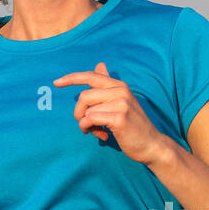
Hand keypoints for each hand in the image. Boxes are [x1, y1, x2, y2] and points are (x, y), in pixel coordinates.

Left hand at [52, 62, 169, 165]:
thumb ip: (108, 84)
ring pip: (86, 110)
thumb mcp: (121, 101)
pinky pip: (89, 119)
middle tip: (88, 126)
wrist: (152, 145)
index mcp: (119, 86)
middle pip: (83, 96)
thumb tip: (100, 64)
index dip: (71, 78)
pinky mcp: (118, 118)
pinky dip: (89, 129)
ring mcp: (120, 103)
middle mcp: (120, 91)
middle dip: (79, 113)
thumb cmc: (134, 126)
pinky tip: (102, 135)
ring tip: (98, 131)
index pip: (91, 76)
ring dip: (86, 124)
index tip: (56, 83)